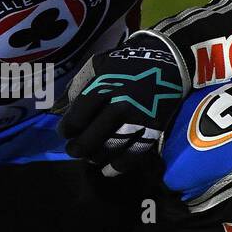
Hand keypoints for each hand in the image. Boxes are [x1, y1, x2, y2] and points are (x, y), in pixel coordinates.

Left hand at [52, 29, 188, 175]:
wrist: (167, 62)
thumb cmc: (126, 64)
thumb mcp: (98, 65)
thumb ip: (79, 85)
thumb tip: (63, 108)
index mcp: (103, 87)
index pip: (77, 117)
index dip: (67, 130)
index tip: (65, 133)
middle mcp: (119, 105)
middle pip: (91, 138)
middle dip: (78, 149)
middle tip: (74, 151)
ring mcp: (138, 119)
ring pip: (111, 148)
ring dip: (97, 157)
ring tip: (91, 157)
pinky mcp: (154, 129)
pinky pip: (135, 154)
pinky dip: (120, 165)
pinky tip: (109, 169)